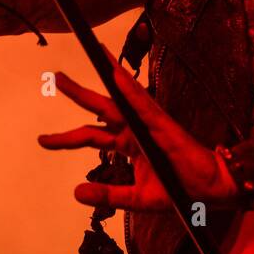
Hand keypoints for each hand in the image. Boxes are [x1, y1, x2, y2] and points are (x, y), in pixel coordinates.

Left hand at [39, 46, 239, 210]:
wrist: (210, 189)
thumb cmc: (178, 187)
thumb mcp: (136, 198)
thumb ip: (107, 194)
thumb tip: (76, 192)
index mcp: (128, 143)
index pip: (91, 135)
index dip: (66, 138)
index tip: (43, 139)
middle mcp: (135, 128)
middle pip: (101, 107)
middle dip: (78, 92)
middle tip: (57, 78)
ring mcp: (149, 123)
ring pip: (123, 95)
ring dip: (108, 75)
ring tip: (93, 55)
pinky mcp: (164, 124)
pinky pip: (144, 104)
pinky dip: (130, 89)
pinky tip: (117, 76)